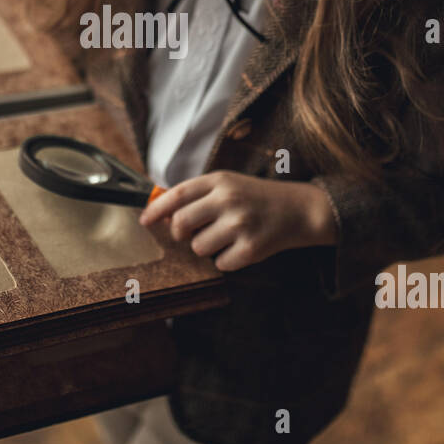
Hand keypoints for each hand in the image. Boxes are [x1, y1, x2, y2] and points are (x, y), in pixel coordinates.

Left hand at [139, 171, 336, 270]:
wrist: (299, 210)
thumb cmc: (256, 198)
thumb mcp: (228, 184)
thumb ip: (197, 194)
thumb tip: (162, 211)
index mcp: (220, 180)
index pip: (177, 194)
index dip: (156, 210)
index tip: (144, 221)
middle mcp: (229, 199)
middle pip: (181, 224)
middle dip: (180, 234)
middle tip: (191, 233)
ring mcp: (241, 224)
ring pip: (199, 247)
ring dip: (206, 247)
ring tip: (225, 237)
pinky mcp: (252, 247)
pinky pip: (221, 263)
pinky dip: (227, 260)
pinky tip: (241, 247)